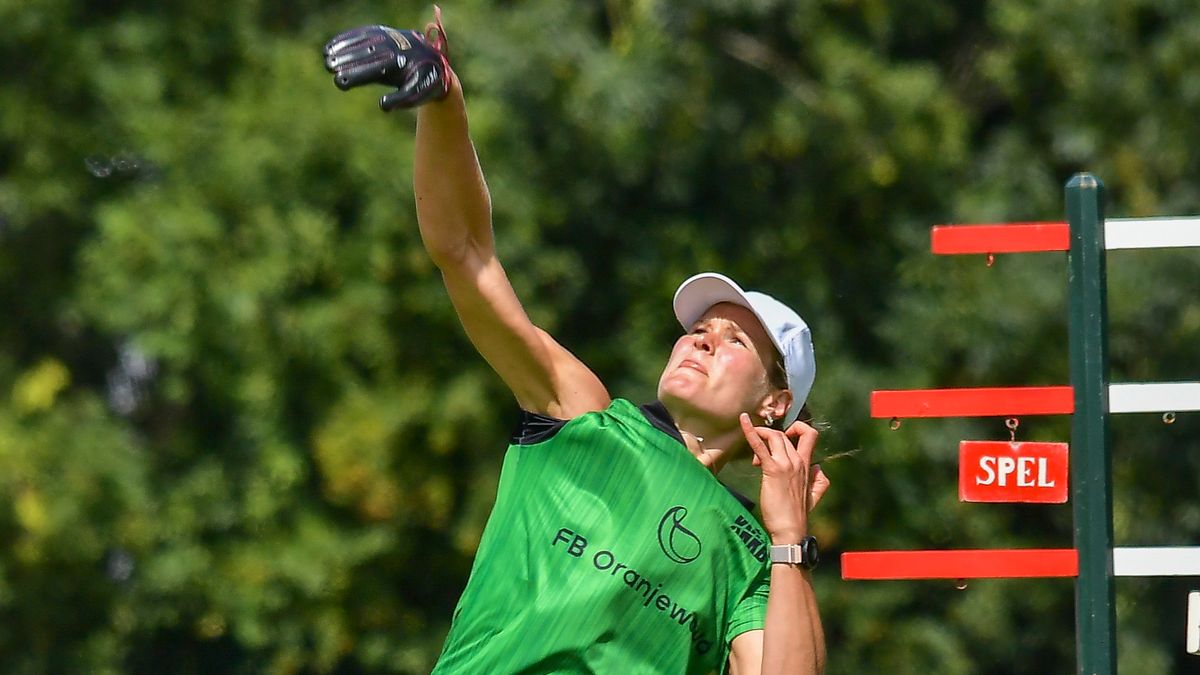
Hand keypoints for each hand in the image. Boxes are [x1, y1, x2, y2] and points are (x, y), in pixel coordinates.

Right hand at [323, 9, 450, 110]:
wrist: (434, 59)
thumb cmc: (422, 82)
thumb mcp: (416, 94)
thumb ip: (401, 99)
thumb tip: (382, 105)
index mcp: (402, 65)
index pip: (374, 70)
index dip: (356, 75)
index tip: (340, 82)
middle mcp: (393, 48)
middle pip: (365, 55)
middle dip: (347, 61)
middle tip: (328, 67)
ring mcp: (387, 37)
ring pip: (361, 43)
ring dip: (343, 49)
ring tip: (326, 58)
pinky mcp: (382, 31)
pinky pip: (362, 33)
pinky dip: (347, 38)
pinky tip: (331, 46)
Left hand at [739, 414, 829, 542]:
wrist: (790, 529)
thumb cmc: (797, 514)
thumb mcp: (815, 495)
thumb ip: (820, 480)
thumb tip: (819, 468)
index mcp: (807, 465)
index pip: (809, 434)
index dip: (797, 428)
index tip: (785, 437)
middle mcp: (797, 461)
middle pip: (785, 434)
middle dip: (771, 437)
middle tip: (760, 454)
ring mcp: (786, 464)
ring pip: (775, 436)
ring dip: (761, 437)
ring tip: (754, 458)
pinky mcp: (772, 470)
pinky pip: (760, 446)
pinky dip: (751, 431)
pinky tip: (743, 421)